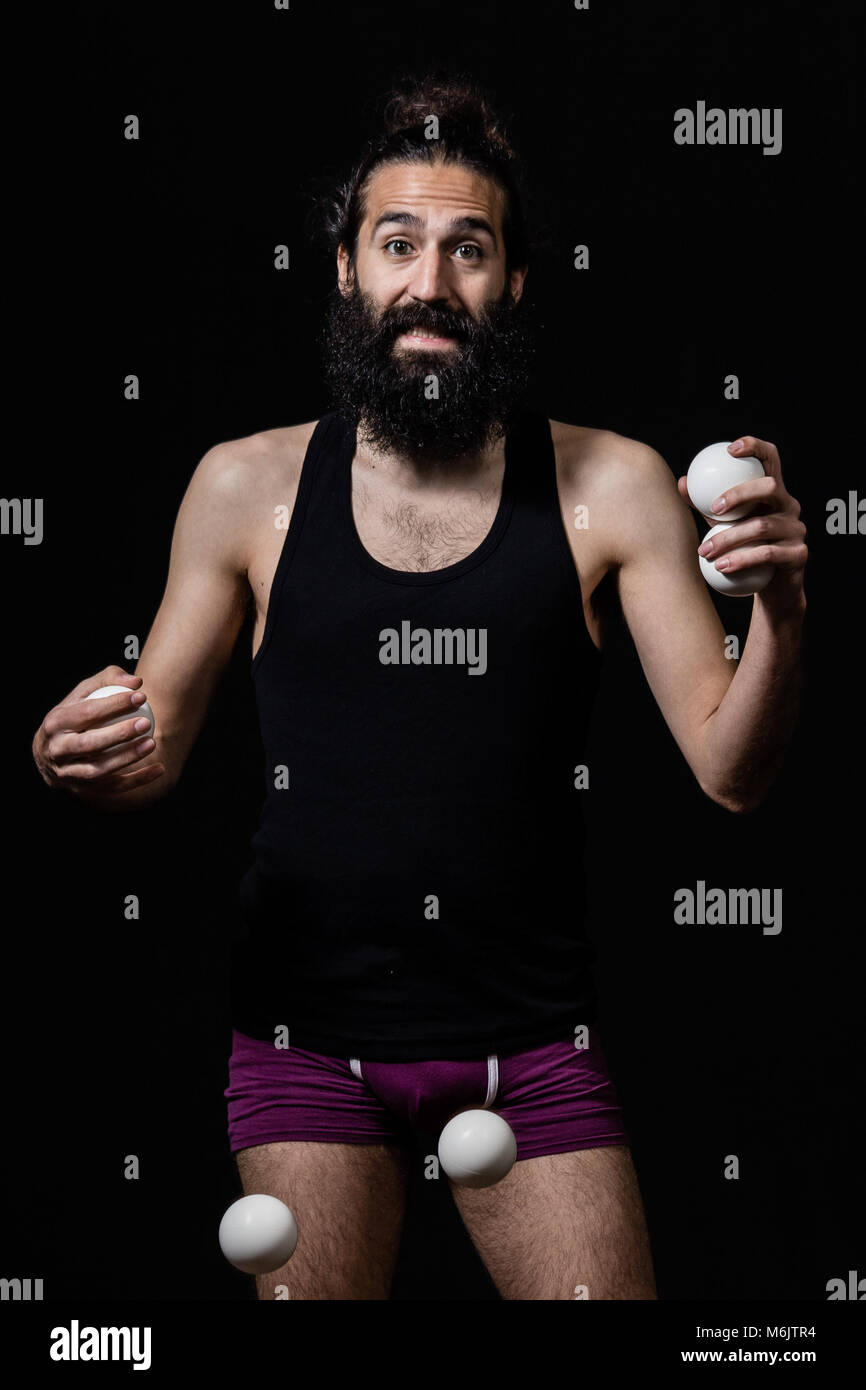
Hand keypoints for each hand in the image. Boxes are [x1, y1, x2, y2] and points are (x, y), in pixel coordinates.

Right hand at [33, 665, 166, 797]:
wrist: (48, 751)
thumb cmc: (74, 715)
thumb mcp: (83, 693)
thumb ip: (108, 680)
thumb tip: (136, 682)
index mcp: (56, 722)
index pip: (86, 712)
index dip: (114, 704)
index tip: (141, 696)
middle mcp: (57, 750)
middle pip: (89, 744)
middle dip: (119, 734)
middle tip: (145, 723)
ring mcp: (67, 773)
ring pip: (99, 770)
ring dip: (127, 758)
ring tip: (151, 743)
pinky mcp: (81, 789)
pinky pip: (112, 788)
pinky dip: (137, 781)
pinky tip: (159, 769)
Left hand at [677, 436, 807, 612]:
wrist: (771, 588)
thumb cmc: (743, 549)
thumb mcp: (722, 525)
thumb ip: (706, 504)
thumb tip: (682, 482)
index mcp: (773, 492)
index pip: (770, 460)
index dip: (754, 448)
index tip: (729, 450)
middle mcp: (790, 506)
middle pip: (769, 487)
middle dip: (739, 494)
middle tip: (712, 509)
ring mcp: (797, 530)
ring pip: (762, 526)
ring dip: (728, 539)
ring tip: (704, 552)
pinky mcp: (798, 555)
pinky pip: (768, 554)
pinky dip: (741, 560)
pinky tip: (721, 568)